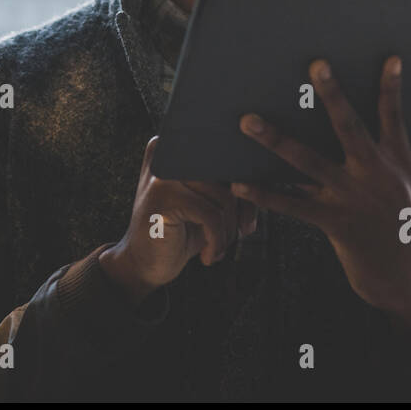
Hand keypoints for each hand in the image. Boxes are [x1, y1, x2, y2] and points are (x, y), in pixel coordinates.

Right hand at [100, 136, 258, 305]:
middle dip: (243, 209)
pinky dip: (216, 240)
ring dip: (228, 230)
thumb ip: (231, 185)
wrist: (144, 263)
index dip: (248, 188)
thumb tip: (266, 183)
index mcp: (181, 146)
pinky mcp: (164, 196)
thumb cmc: (183, 232)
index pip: (229, 158)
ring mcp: (165, 173)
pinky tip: (208, 256)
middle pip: (230, 174)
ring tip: (217, 248)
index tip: (247, 219)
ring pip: (224, 196)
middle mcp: (171, 151)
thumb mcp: (210, 205)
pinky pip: (211, 215)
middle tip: (242, 233)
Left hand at [231, 55, 410, 330]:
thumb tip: (372, 131)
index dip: (391, 87)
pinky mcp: (334, 222)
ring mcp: (352, 198)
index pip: (393, 117)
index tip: (390, 57)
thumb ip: (387, 157)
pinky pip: (292, 204)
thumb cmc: (405, 227)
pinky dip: (264, 194)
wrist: (410, 280)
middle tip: (315, 65)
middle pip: (349, 127)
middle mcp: (375, 174)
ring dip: (275, 140)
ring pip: (308, 161)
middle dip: (332, 95)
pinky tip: (238, 183)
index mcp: (397, 162)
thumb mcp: (408, 187)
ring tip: (247, 120)